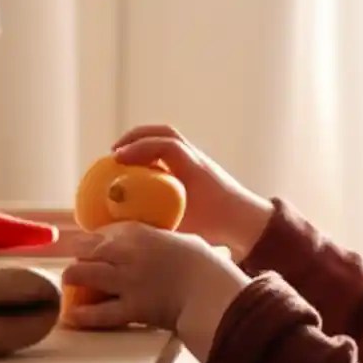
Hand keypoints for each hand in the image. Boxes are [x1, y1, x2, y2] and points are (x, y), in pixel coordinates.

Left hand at [63, 221, 250, 358]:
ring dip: (72, 279)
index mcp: (141, 233)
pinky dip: (82, 315)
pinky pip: (98, 313)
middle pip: (86, 249)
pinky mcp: (130, 307)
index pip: (105, 231)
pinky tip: (72, 316)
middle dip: (78, 256)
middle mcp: (127, 253)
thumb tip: (168, 245)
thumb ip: (167, 242)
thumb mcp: (186, 241)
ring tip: (69, 284)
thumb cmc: (207, 266)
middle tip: (77, 264)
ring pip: (83, 274)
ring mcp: (126, 281)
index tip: (90, 245)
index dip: (94, 239)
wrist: (212, 292)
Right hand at [112, 124, 273, 259]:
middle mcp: (196, 157)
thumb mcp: (184, 229)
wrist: (249, 223)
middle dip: (135, 137)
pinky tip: (139, 170)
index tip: (117, 159)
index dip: (139, 148)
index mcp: (194, 168)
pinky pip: (171, 148)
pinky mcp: (196, 165)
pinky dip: (151, 151)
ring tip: (122, 157)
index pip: (166, 145)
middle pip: (164, 132)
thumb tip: (121, 231)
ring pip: (168, 137)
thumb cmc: (218, 227)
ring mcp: (197, 158)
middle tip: (113, 152)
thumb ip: (154, 227)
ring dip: (143, 142)